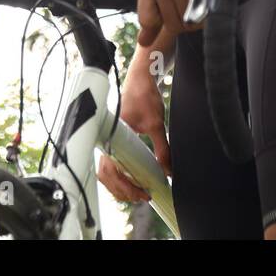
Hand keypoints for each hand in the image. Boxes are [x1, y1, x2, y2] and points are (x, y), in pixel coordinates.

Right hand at [98, 71, 171, 202]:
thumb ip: (162, 149)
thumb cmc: (143, 96)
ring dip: (120, 185)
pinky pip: (112, 163)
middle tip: (142, 197)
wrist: (140, 78)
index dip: (126, 187)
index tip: (142, 193)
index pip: (113, 171)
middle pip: (107, 176)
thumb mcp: (156, 124)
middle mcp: (107, 140)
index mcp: (113, 137)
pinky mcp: (115, 139)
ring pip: (107, 171)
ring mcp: (109, 140)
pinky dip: (120, 176)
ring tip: (138, 193)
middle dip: (123, 190)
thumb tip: (168, 171)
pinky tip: (133, 180)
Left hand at [135, 0, 198, 47]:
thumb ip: (154, 18)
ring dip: (200, 17)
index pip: (148, 21)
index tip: (180, 0)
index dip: (167, 19)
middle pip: (170, 24)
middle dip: (187, 19)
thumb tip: (143, 42)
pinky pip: (196, 16)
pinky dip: (204, 17)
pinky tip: (209, 5)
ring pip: (187, 23)